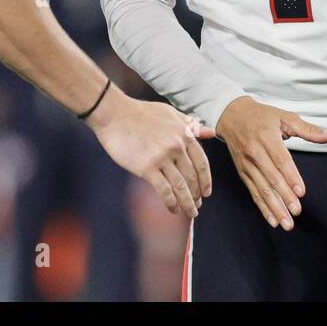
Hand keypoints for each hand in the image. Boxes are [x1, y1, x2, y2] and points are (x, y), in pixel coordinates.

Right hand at [87, 86, 213, 218]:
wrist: (115, 115)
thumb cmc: (142, 113)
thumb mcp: (171, 114)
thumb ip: (191, 125)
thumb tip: (211, 133)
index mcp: (184, 135)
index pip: (202, 163)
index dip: (206, 180)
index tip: (207, 192)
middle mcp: (176, 147)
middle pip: (192, 177)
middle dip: (196, 195)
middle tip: (197, 205)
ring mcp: (162, 158)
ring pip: (181, 187)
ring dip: (187, 203)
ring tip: (190, 212)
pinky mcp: (147, 168)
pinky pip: (164, 190)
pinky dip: (171, 202)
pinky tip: (173, 209)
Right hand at [214, 96, 326, 230]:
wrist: (231, 115)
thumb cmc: (261, 116)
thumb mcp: (285, 117)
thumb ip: (308, 129)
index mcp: (266, 137)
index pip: (280, 159)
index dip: (291, 176)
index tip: (300, 191)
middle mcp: (254, 152)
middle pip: (271, 177)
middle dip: (284, 196)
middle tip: (296, 211)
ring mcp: (247, 164)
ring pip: (262, 189)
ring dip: (274, 207)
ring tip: (286, 222)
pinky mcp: (243, 172)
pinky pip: (253, 192)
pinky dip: (262, 207)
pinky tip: (272, 219)